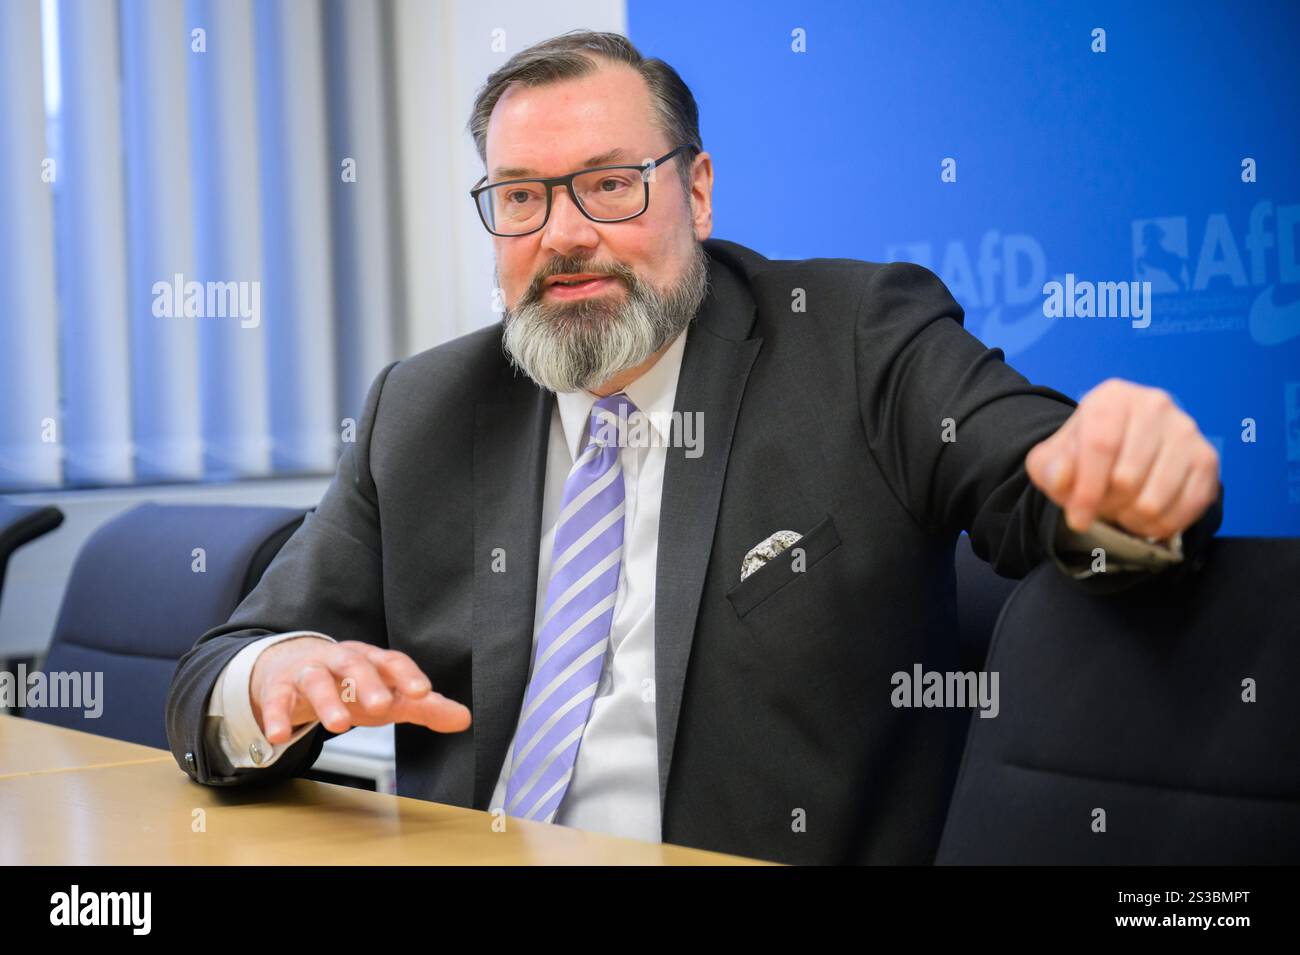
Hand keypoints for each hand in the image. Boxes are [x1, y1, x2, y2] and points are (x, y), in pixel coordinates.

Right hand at [250, 637, 470, 744]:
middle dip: (368, 683)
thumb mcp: (387, 693)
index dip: (408, 675)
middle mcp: (340, 660)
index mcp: (371, 660)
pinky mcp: (280, 688)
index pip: (392, 661)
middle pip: (354, 664)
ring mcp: (309, 672)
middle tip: (381, 706)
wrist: (294, 666)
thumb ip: (423, 706)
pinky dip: (277, 716)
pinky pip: (277, 700)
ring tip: (337, 725)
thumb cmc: (350, 683)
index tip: (423, 692)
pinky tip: (279, 736)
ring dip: (327, 701)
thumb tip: (463, 719)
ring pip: (317, 680)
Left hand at [1025, 378, 1219, 539]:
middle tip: (1100, 508)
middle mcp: (1154, 405)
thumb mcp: (1053, 459)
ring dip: (1131, 519)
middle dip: (1106, 506)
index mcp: (1112, 397)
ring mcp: (1186, 430)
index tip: (1077, 519)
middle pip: (1127, 477)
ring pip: (1155, 499)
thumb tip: (1063, 478)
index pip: (1100, 446)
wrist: (1123, 452)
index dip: (1086, 490)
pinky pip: (1185, 508)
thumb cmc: (1084, 455)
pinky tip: (1145, 518)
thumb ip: (1049, 467)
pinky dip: (1160, 525)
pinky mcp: (1207, 457)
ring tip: (1120, 511)